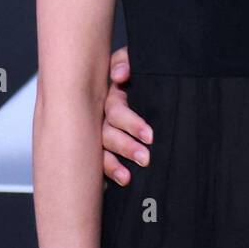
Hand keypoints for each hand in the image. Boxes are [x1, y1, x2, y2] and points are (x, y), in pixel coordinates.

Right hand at [101, 46, 152, 184]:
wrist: (131, 82)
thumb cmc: (135, 73)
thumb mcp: (132, 62)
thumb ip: (126, 61)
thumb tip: (119, 75)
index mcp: (110, 97)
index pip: (116, 111)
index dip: (131, 123)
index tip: (150, 135)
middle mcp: (101, 117)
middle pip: (107, 133)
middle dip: (125, 147)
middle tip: (145, 158)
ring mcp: (98, 134)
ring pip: (101, 151)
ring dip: (113, 165)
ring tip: (127, 178)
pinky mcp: (102, 149)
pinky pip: (98, 164)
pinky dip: (105, 175)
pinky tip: (112, 186)